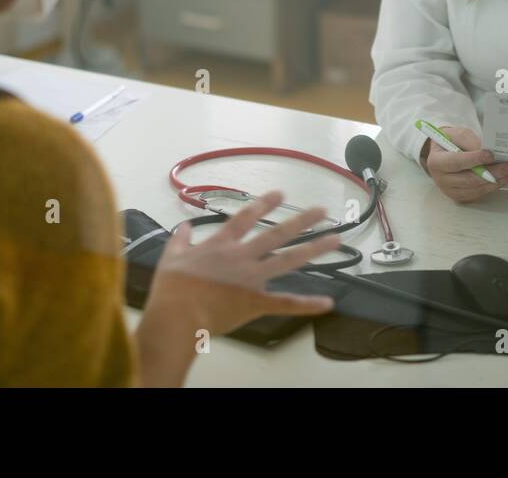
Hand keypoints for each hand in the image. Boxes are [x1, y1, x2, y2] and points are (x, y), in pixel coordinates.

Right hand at [137, 192, 340, 385]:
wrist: (177, 315)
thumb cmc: (171, 288)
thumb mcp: (171, 258)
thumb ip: (179, 241)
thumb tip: (183, 227)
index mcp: (221, 245)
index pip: (246, 218)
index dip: (263, 204)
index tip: (280, 194)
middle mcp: (242, 257)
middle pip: (276, 234)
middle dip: (301, 221)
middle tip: (322, 210)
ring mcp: (252, 279)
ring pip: (288, 260)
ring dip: (314, 249)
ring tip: (336, 240)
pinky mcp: (256, 302)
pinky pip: (286, 303)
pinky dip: (307, 305)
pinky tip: (328, 303)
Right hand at [421, 126, 507, 202]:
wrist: (445, 154)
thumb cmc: (452, 142)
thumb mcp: (458, 135)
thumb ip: (470, 141)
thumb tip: (488, 152)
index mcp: (436, 161)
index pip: (456, 162)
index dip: (474, 159)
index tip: (490, 154)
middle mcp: (441, 179)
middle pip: (468, 179)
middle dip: (491, 172)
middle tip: (507, 166)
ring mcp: (451, 191)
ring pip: (476, 189)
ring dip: (495, 181)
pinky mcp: (460, 197)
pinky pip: (478, 194)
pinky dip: (492, 186)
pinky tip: (503, 178)